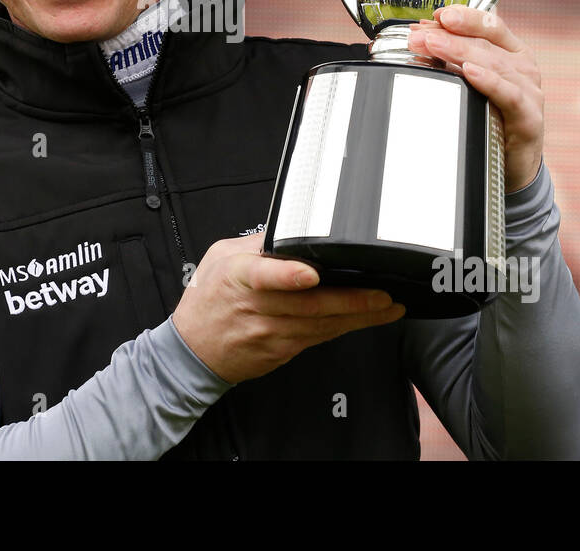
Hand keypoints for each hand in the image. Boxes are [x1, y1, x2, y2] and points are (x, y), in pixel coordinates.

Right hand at [171, 234, 405, 384]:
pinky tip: (365, 320)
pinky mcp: (281, 350)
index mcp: (238, 276)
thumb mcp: (221, 257)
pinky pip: (318, 338)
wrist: (191, 351)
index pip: (263, 276)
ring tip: (388, 307)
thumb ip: (257, 244)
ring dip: (358, 317)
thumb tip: (293, 227)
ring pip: (321, 325)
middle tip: (382, 293)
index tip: (311, 274)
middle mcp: (257, 307)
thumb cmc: (207, 299)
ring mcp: (270, 332)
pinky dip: (343, 328)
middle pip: (308, 305)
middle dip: (351, 300)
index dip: (288, 276)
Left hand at [406, 5, 543, 192]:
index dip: (465, 17)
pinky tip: (470, 72)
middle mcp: (523, 67)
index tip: (438, 15)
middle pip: (485, 43)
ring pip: (493, 64)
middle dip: (449, 36)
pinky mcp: (529, 117)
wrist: (514, 163)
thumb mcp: (473, 83)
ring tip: (433, 45)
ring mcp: (529, 90)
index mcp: (512, 53)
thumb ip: (454, 58)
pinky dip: (488, 81)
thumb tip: (423, 35)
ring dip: (459, 52)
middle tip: (420, 35)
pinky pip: (508, 95)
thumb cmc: (493, 118)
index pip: (490, 25)